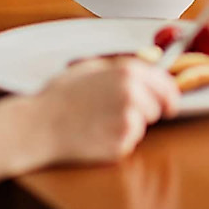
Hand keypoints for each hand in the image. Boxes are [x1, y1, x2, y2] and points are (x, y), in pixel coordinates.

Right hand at [34, 57, 179, 164]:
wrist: (39, 126)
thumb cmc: (59, 96)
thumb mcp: (91, 66)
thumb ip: (121, 66)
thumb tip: (146, 64)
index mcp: (128, 71)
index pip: (166, 84)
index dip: (169, 95)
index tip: (170, 103)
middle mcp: (133, 93)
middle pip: (158, 107)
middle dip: (146, 111)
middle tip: (122, 114)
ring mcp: (128, 120)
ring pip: (143, 126)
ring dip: (130, 126)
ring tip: (100, 122)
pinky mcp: (120, 145)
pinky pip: (129, 143)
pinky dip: (118, 142)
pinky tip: (96, 135)